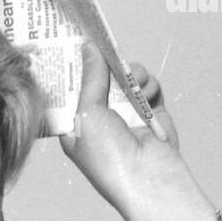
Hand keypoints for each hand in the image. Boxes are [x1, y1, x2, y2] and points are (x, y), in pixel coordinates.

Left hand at [59, 41, 221, 220]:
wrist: (148, 178)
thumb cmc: (109, 157)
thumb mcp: (87, 115)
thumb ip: (90, 78)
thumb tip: (89, 47)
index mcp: (76, 127)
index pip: (70, 91)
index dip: (72, 69)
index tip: (72, 42)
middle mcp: (100, 121)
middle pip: (100, 79)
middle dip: (104, 65)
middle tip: (104, 45)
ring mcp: (126, 116)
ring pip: (126, 78)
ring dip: (131, 74)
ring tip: (133, 81)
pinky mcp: (151, 113)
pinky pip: (148, 86)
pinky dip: (149, 86)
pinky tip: (146, 95)